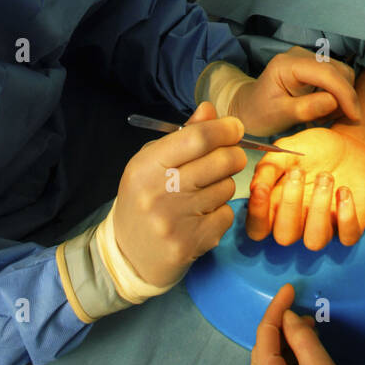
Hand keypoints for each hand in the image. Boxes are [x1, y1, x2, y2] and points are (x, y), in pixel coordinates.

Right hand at [114, 102, 245, 287]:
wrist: (129, 256)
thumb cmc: (144, 200)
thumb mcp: (152, 163)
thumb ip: (183, 136)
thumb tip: (210, 109)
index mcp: (147, 166)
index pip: (197, 138)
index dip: (224, 129)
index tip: (235, 127)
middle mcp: (161, 192)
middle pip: (221, 160)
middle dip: (235, 154)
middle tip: (231, 156)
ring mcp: (178, 220)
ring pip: (227, 187)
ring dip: (223, 184)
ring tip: (203, 191)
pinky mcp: (194, 242)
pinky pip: (226, 214)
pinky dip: (220, 211)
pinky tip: (201, 216)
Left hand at [231, 46, 360, 137]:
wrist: (249, 108)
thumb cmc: (260, 113)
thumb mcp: (280, 115)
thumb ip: (306, 108)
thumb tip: (334, 101)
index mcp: (288, 64)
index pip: (327, 73)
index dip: (345, 94)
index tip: (355, 116)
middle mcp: (300, 55)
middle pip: (339, 71)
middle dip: (344, 97)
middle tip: (332, 120)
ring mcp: (308, 58)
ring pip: (342, 74)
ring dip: (341, 97)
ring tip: (323, 116)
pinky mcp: (314, 66)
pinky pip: (337, 78)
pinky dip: (337, 95)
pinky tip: (322, 109)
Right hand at [246, 126, 364, 249]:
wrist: (350, 142)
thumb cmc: (314, 150)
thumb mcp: (287, 150)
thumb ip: (268, 167)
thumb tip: (255, 188)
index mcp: (276, 207)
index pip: (257, 229)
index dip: (257, 216)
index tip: (262, 190)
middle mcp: (298, 223)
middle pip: (285, 237)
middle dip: (290, 205)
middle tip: (298, 172)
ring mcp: (324, 227)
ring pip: (315, 241)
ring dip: (319, 208)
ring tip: (325, 177)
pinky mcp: (350, 226)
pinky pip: (347, 237)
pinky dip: (346, 215)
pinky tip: (344, 190)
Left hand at [251, 284, 364, 364]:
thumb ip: (304, 341)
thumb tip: (290, 318)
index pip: (265, 334)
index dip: (277, 308)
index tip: (289, 289)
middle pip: (263, 349)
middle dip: (280, 325)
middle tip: (302, 311)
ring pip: (270, 364)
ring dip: (285, 343)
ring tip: (308, 331)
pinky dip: (289, 361)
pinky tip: (306, 356)